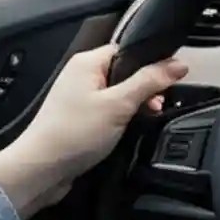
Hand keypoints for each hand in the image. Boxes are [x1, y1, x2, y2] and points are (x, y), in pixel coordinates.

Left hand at [0, 44, 188, 219]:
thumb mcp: (119, 104)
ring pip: (120, 94)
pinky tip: (128, 131)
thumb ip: (149, 81)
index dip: (152, 63)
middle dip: (146, 89)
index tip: (169, 79)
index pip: (128, 50)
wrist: (43, 169)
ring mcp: (81, 98)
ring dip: (136, 106)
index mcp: (87, 63)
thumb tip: (176, 65)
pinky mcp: (82, 118)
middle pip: (127, 72)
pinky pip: (111, 111)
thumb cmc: (72, 134)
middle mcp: (82, 76)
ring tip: (142, 120)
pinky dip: (124, 119)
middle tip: (155, 105)